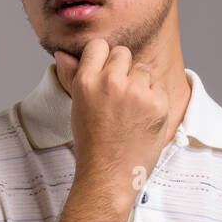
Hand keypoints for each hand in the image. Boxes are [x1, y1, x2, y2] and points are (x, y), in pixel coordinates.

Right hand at [54, 38, 171, 203]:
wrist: (108, 175)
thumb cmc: (92, 143)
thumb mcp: (78, 107)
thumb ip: (74, 77)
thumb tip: (62, 53)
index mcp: (86, 81)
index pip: (99, 46)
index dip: (103, 59)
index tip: (104, 77)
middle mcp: (110, 82)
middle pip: (123, 53)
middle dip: (123, 70)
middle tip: (118, 98)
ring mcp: (135, 92)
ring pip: (143, 69)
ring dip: (140, 84)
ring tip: (130, 110)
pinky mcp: (157, 103)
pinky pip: (159, 85)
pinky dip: (155, 99)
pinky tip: (142, 118)